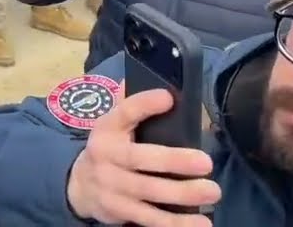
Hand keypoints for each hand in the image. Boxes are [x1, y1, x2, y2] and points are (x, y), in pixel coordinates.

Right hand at [66, 88, 219, 225]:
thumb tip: (157, 80)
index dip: (143, 104)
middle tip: (206, 162)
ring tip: (212, 192)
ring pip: (148, 191)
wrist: (80, 185)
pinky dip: (175, 224)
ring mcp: (111, 186)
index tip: (168, 98)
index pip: (123, 112)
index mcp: (107, 128)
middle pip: (139, 158)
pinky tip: (200, 224)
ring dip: (182, 194)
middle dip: (173, 160)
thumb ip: (132, 105)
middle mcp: (105, 156)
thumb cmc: (111, 148)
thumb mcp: (114, 125)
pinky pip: (149, 218)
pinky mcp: (118, 210)